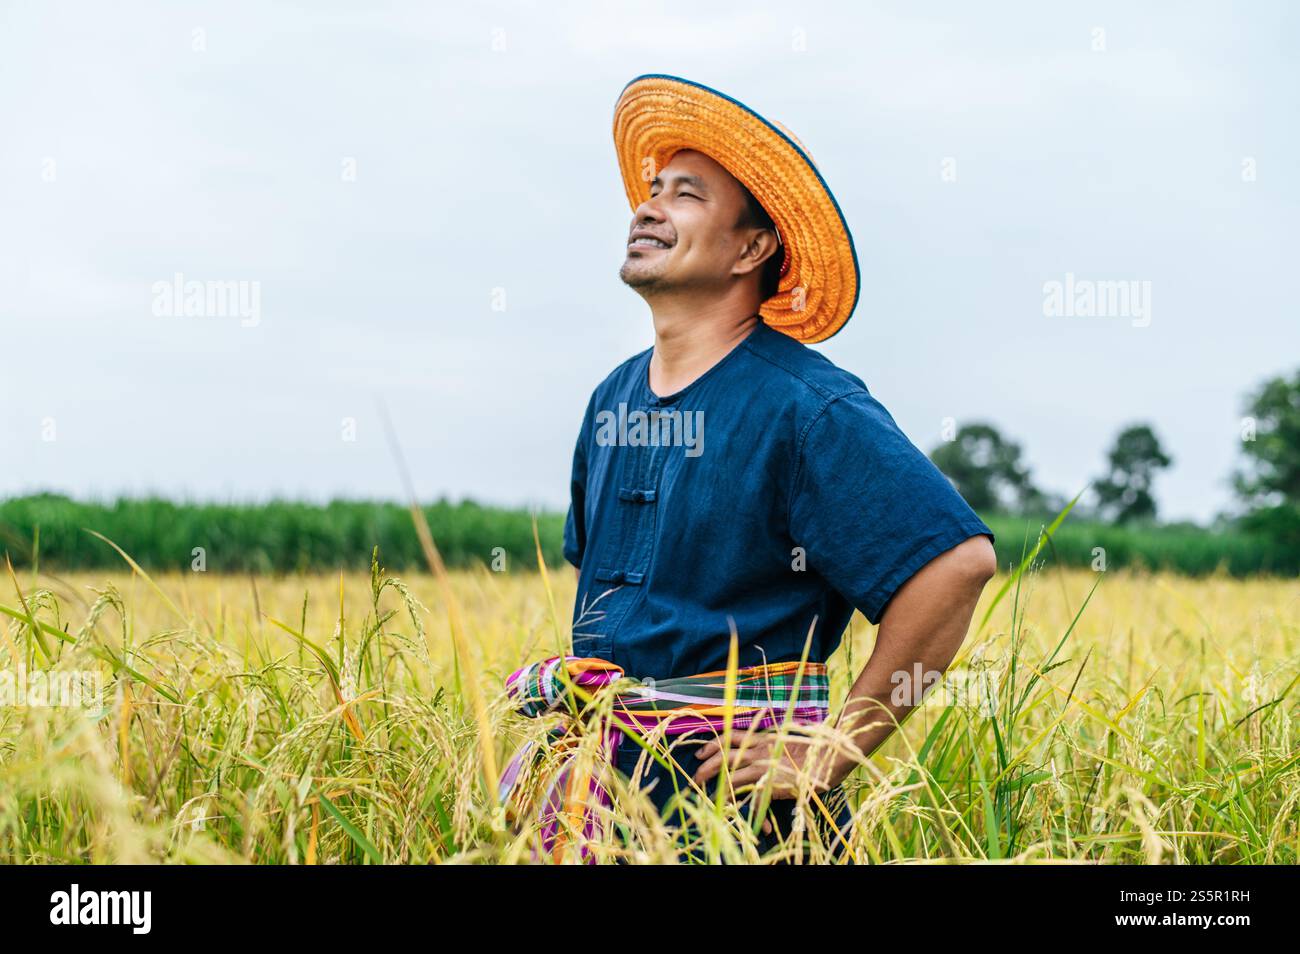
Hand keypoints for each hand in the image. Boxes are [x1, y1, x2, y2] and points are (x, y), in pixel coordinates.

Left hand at [691, 728, 839, 832]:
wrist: (834, 752)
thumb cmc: (816, 749)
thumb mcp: (788, 743)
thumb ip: (772, 747)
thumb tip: (760, 753)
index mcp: (764, 739)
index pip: (731, 737)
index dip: (712, 745)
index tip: (699, 753)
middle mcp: (761, 750)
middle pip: (725, 755)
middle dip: (707, 766)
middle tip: (696, 777)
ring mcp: (767, 766)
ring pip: (733, 776)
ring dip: (719, 788)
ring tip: (707, 796)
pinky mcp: (775, 782)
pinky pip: (757, 799)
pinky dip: (753, 811)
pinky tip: (752, 820)